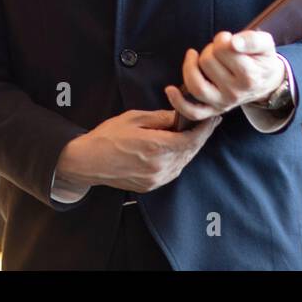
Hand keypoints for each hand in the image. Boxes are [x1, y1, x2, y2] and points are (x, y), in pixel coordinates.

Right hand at [55, 109, 221, 194]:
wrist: (87, 161)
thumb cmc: (107, 137)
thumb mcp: (134, 118)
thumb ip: (160, 117)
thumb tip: (179, 116)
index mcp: (156, 147)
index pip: (192, 139)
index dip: (206, 129)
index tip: (214, 118)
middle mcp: (159, 166)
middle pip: (190, 151)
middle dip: (200, 136)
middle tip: (207, 123)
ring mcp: (155, 179)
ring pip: (183, 162)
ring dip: (189, 148)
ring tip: (191, 133)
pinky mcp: (150, 185)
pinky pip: (173, 171)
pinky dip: (178, 159)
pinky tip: (175, 148)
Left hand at [165, 30, 284, 121]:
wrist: (267, 82)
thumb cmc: (262, 59)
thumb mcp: (266, 44)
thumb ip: (252, 40)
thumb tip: (233, 42)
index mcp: (250, 76)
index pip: (223, 50)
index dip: (222, 39)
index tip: (228, 39)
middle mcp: (236, 93)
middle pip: (207, 62)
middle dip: (210, 50)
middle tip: (220, 50)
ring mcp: (223, 103)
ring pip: (196, 84)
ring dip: (192, 66)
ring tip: (197, 57)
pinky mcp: (214, 110)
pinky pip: (192, 112)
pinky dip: (178, 102)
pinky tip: (170, 89)